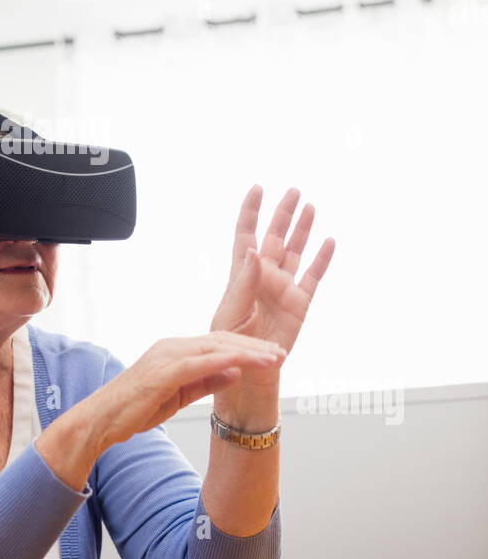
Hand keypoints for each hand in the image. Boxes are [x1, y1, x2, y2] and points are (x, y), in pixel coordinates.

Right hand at [35, 331, 286, 488]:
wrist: (100, 421)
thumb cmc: (134, 409)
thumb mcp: (179, 395)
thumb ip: (205, 381)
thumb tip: (235, 373)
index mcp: (176, 351)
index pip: (218, 343)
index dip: (247, 347)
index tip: (272, 354)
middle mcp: (172, 347)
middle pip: (221, 340)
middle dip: (254, 346)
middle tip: (282, 352)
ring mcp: (166, 357)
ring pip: (214, 348)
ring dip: (247, 352)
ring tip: (273, 358)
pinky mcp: (161, 372)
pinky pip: (197, 363)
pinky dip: (222, 361)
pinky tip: (243, 364)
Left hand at [210, 185, 334, 420]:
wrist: (250, 370)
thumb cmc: (231, 342)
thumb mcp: (232, 312)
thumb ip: (244, 281)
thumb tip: (253, 250)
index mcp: (243, 274)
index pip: (246, 235)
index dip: (251, 212)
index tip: (258, 188)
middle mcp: (265, 275)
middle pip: (275, 236)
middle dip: (283, 213)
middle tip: (293, 191)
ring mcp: (284, 287)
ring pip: (295, 250)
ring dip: (302, 230)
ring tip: (310, 206)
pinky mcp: (300, 303)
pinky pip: (313, 276)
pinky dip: (322, 259)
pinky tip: (328, 241)